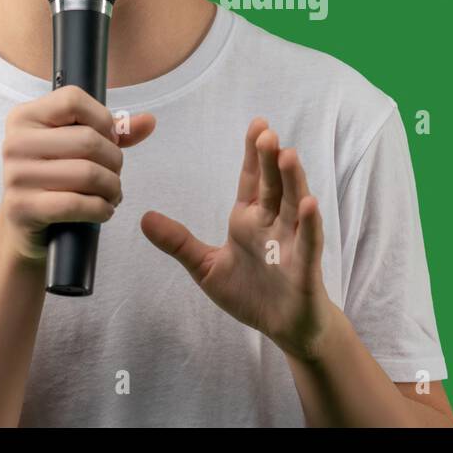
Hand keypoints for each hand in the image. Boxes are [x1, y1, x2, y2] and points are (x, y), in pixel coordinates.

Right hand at [0, 84, 155, 262]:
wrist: (24, 225)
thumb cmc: (54, 178)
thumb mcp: (78, 147)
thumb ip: (112, 131)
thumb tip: (149, 121)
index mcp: (24, 117)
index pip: (73, 100)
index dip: (103, 120)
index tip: (109, 139)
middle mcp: (15, 143)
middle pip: (88, 139)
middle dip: (114, 161)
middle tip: (115, 174)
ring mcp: (15, 176)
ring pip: (87, 173)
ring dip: (112, 187)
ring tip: (112, 194)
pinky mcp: (22, 208)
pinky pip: (77, 204)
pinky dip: (101, 209)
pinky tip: (104, 210)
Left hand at [141, 118, 335, 360]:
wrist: (284, 327)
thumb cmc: (250, 293)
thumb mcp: (205, 267)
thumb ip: (179, 242)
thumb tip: (143, 217)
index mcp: (249, 219)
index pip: (252, 180)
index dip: (253, 154)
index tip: (257, 125)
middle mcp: (273, 224)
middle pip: (272, 186)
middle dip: (270, 160)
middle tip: (266, 133)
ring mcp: (292, 242)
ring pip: (294, 206)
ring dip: (293, 181)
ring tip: (288, 155)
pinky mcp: (305, 266)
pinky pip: (308, 241)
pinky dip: (309, 223)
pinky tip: (309, 203)